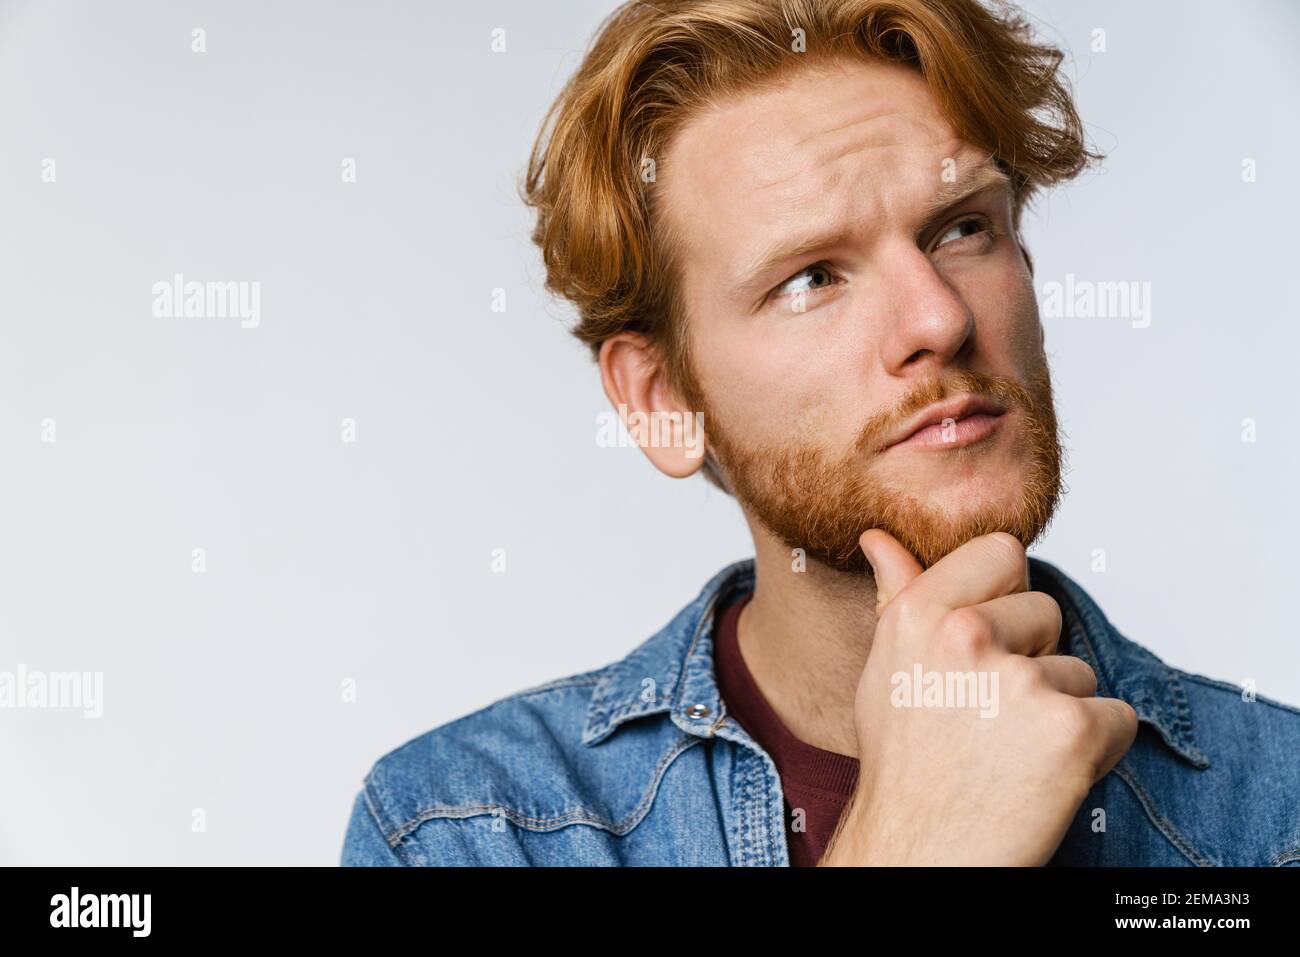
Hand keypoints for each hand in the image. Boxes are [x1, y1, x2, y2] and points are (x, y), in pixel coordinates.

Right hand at [819, 530, 1137, 865]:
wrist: (919, 852)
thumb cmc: (905, 762)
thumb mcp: (886, 668)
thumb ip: (898, 595)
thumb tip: (879, 538)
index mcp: (919, 612)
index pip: (1004, 552)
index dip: (1004, 595)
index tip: (985, 643)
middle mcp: (966, 635)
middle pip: (1048, 611)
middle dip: (1033, 660)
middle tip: (987, 717)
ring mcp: (1020, 681)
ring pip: (1078, 672)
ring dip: (1059, 713)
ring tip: (1008, 753)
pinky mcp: (1071, 729)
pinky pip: (1117, 718)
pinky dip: (1093, 751)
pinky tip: (1041, 776)